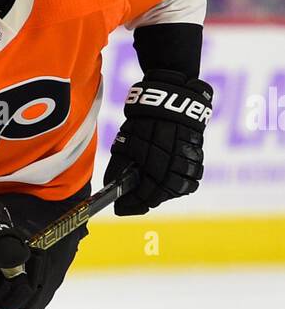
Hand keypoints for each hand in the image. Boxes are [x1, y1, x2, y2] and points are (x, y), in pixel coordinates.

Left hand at [105, 68, 212, 215]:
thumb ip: (118, 167)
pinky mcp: (197, 154)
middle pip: (161, 195)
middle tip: (136, 202)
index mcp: (152, 163)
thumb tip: (112, 187)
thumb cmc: (143, 122)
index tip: (122, 208)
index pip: (143, 195)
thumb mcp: (124, 143)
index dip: (131, 205)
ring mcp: (187, 160)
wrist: (170, 100)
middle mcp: (171, 164)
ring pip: (179, 188)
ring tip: (153, 192)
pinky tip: (171, 180)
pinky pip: (193, 176)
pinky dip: (182, 182)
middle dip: (147, 200)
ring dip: (165, 193)